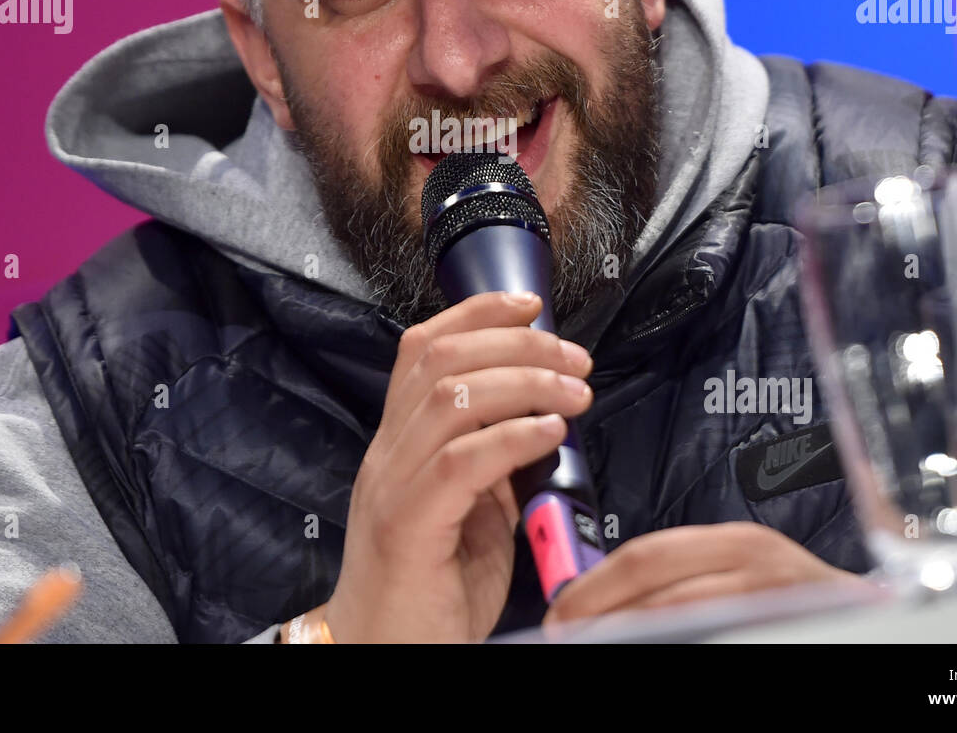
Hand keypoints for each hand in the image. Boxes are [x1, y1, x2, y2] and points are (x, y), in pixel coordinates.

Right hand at [324, 291, 594, 642]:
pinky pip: (461, 462)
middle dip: (517, 343)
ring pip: (451, 399)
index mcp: (399, 441)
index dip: (476, 312)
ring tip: (576, 391)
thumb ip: (494, 460)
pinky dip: (512, 436)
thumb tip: (544, 416)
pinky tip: (551, 431)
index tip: (531, 302)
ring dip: (526, 383)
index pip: (422, 348)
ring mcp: (392, 486)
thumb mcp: (470, 508)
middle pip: (441, 360)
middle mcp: (388, 452)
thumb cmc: (431, 587)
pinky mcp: (409, 525)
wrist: (381, 653)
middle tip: (574, 356)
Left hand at [543, 521, 876, 624]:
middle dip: (597, 608)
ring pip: (678, 615)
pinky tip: (647, 650)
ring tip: (592, 644)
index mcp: (737, 543)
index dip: (592, 585)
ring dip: (626, 631)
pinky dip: (668, 644)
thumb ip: (684, 575)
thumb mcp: (739, 572)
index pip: (646, 553)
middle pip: (654, 579)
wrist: (868, 625)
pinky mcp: (783, 628)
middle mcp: (756, 563)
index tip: (560, 610)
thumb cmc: (794, 603)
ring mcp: (773, 599)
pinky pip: (712, 638)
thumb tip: (598, 597)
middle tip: (563, 632)